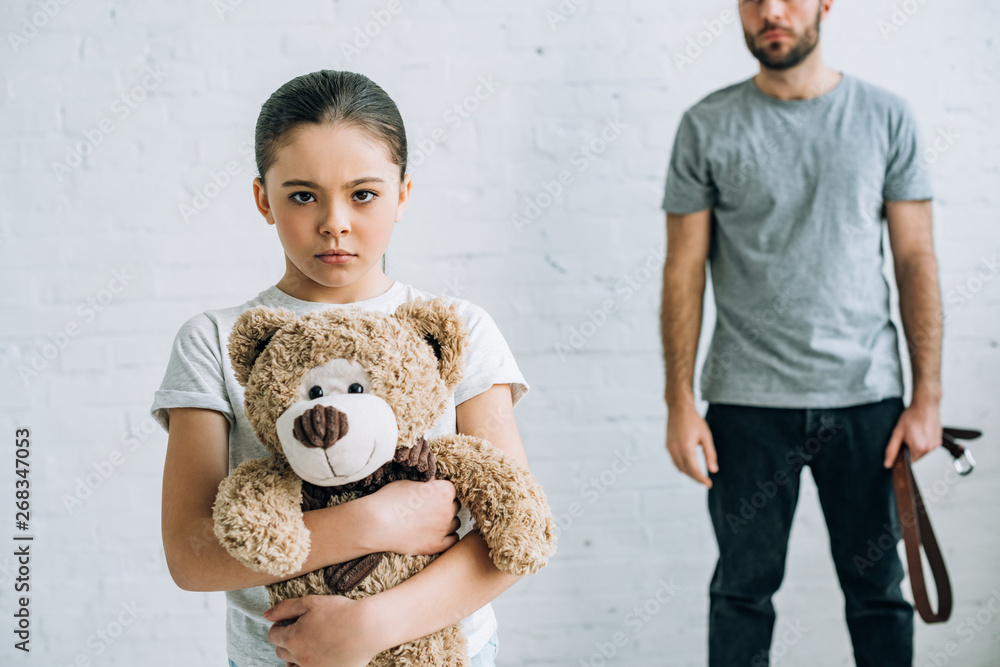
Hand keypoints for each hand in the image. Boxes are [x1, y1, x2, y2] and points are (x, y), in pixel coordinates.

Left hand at [265, 595, 381, 666]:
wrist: (368, 628)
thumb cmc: (340, 612)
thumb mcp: (311, 602)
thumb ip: (285, 608)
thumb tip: (265, 615)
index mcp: (292, 638)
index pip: (273, 636)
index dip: (279, 626)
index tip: (290, 621)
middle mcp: (299, 658)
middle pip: (281, 652)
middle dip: (286, 641)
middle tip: (302, 630)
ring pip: (293, 666)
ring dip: (295, 657)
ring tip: (309, 645)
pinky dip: (309, 664)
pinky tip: (319, 654)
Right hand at [367, 479, 460, 554]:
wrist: (375, 524)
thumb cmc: (389, 499)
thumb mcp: (409, 482)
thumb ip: (427, 484)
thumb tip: (434, 483)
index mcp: (444, 491)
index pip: (451, 489)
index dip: (441, 491)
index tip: (432, 494)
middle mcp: (448, 510)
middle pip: (455, 506)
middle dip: (445, 505)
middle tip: (430, 507)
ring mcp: (443, 529)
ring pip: (455, 523)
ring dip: (447, 521)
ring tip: (431, 521)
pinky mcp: (436, 546)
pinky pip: (452, 540)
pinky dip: (448, 537)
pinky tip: (437, 534)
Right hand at [665, 400, 717, 486]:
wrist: (679, 408)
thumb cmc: (694, 421)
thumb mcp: (706, 437)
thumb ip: (710, 455)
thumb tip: (714, 470)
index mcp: (686, 448)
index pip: (693, 470)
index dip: (701, 479)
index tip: (709, 484)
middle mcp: (675, 450)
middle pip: (685, 471)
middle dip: (695, 478)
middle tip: (706, 481)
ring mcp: (669, 448)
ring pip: (679, 467)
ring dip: (688, 473)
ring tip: (699, 475)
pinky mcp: (667, 446)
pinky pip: (674, 461)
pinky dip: (682, 466)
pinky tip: (690, 465)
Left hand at [883, 399, 942, 467]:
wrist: (925, 406)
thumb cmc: (912, 417)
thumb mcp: (897, 433)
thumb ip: (892, 450)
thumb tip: (887, 464)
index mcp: (919, 448)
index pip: (909, 463)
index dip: (903, 457)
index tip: (902, 448)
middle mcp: (930, 449)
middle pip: (917, 459)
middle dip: (910, 452)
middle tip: (908, 438)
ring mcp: (936, 446)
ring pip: (923, 455)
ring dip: (917, 448)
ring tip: (915, 435)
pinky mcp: (939, 443)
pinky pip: (929, 449)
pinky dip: (924, 445)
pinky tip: (921, 434)